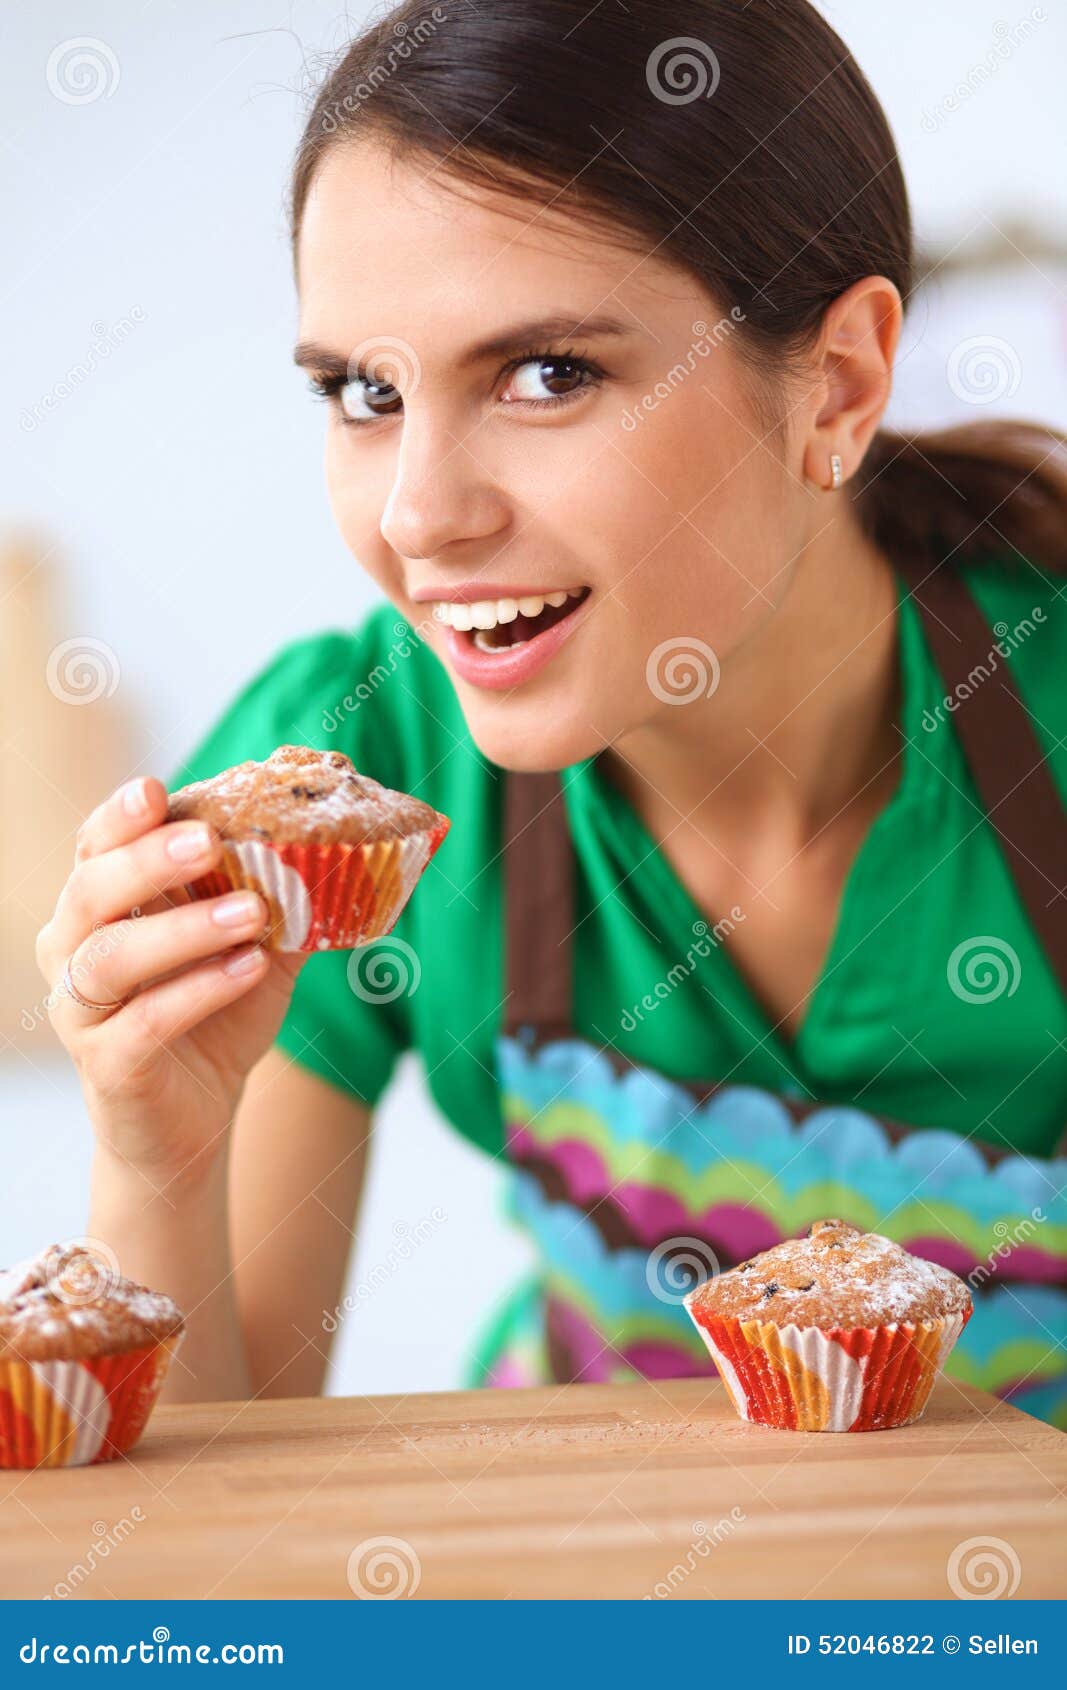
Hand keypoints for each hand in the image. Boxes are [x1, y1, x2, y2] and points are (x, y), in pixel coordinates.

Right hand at [36, 774, 307, 1186]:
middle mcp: (72, 952)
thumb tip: (336, 844)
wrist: (194, 1122)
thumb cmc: (215, 1018)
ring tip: (252, 912)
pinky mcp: (107, 1066)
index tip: (156, 789)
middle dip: (148, 861)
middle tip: (210, 842)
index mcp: (100, 909)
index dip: (120, 818)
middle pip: (90, 891)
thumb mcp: (254, 948)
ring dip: (183, 929)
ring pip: (110, 957)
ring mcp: (82, 1012)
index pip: (95, 848)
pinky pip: (145, 1022)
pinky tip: (250, 968)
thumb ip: (280, 898)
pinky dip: (200, 990)